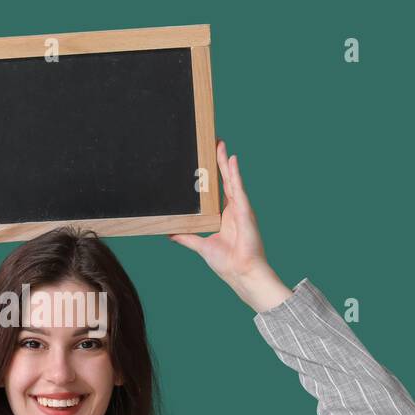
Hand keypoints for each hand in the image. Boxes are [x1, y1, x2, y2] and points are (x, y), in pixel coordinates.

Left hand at [169, 139, 293, 310]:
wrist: (240, 273)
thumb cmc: (226, 262)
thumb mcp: (200, 246)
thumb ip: (186, 237)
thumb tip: (169, 233)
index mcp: (224, 215)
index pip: (217, 188)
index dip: (213, 173)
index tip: (206, 157)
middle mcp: (233, 208)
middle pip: (225, 179)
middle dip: (219, 160)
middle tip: (213, 141)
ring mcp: (240, 208)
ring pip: (232, 179)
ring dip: (225, 161)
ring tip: (220, 144)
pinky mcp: (244, 211)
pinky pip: (238, 188)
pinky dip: (235, 173)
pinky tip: (231, 159)